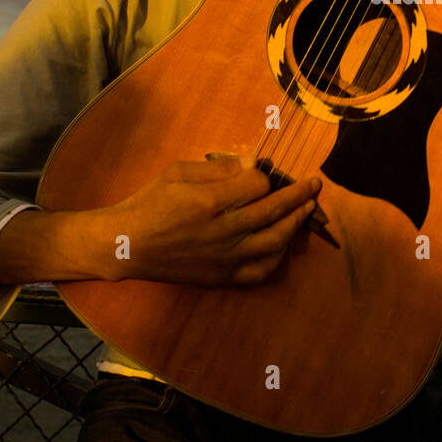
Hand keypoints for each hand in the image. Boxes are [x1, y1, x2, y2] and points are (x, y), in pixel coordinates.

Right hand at [105, 154, 320, 287]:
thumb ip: (218, 168)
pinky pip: (261, 270)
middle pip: (274, 211)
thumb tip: (253, 164)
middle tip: (314, 185)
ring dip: (296, 223)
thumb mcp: (178, 172)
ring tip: (307, 209)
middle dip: (300, 195)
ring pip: (275, 241)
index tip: (262, 171)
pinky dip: (279, 256)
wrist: (126, 247)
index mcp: (209, 202)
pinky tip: (284, 242)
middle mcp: (222, 232)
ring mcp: (224, 258)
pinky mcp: (222, 277)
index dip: (264, 175)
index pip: (257, 185)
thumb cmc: (150, 203)